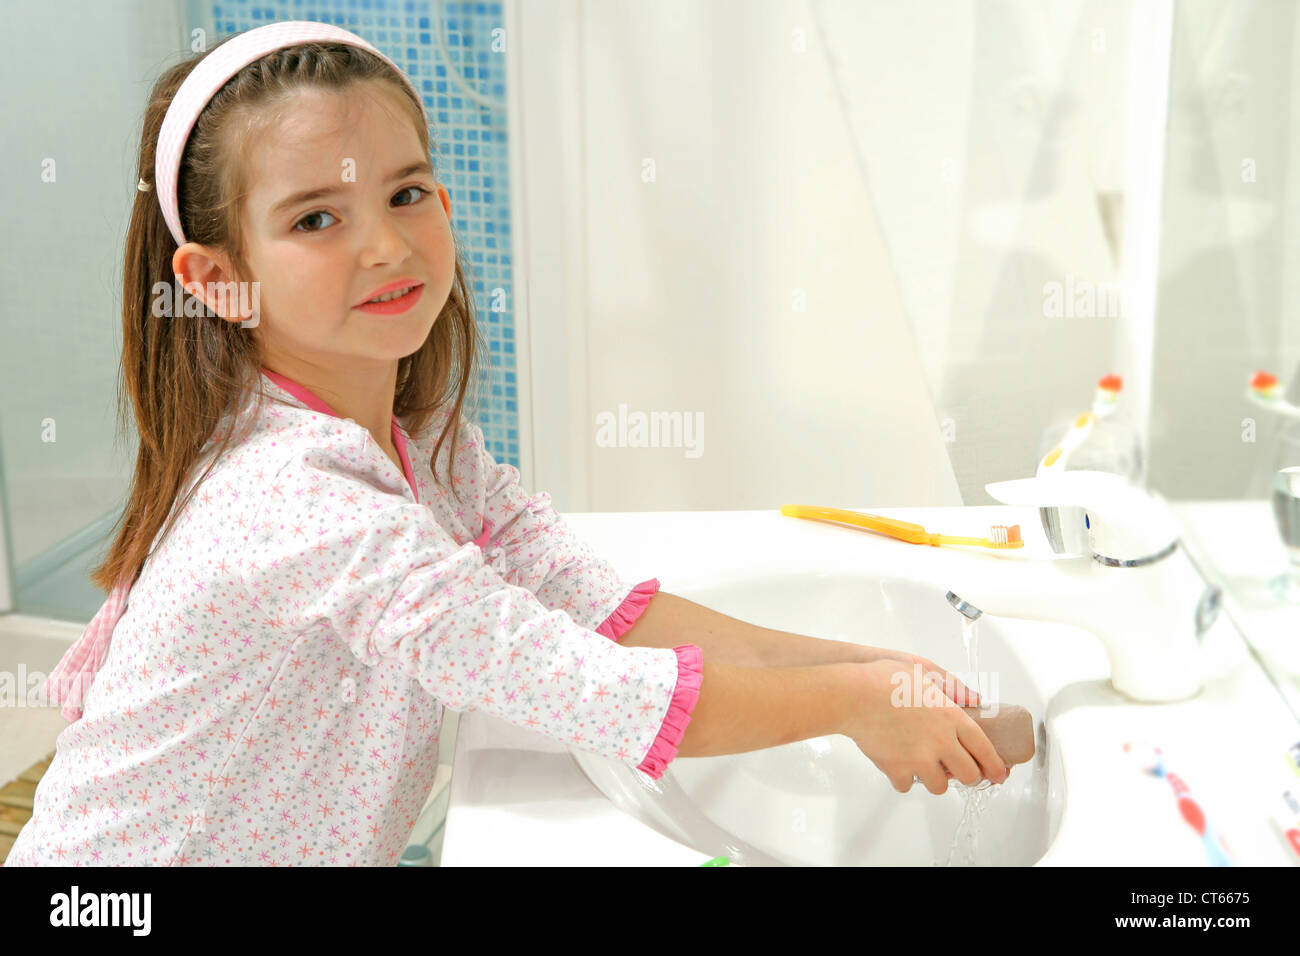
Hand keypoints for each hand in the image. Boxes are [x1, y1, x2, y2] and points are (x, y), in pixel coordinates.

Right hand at [839, 658, 1008, 794]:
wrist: (851, 695)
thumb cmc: (883, 679)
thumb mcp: (923, 670)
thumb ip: (953, 686)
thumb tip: (975, 698)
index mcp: (951, 716)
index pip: (984, 749)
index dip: (996, 765)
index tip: (999, 773)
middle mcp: (940, 741)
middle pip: (969, 774)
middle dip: (971, 777)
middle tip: (965, 773)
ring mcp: (919, 759)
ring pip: (940, 786)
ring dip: (937, 780)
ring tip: (929, 768)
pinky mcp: (896, 769)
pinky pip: (907, 786)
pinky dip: (905, 780)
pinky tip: (901, 767)